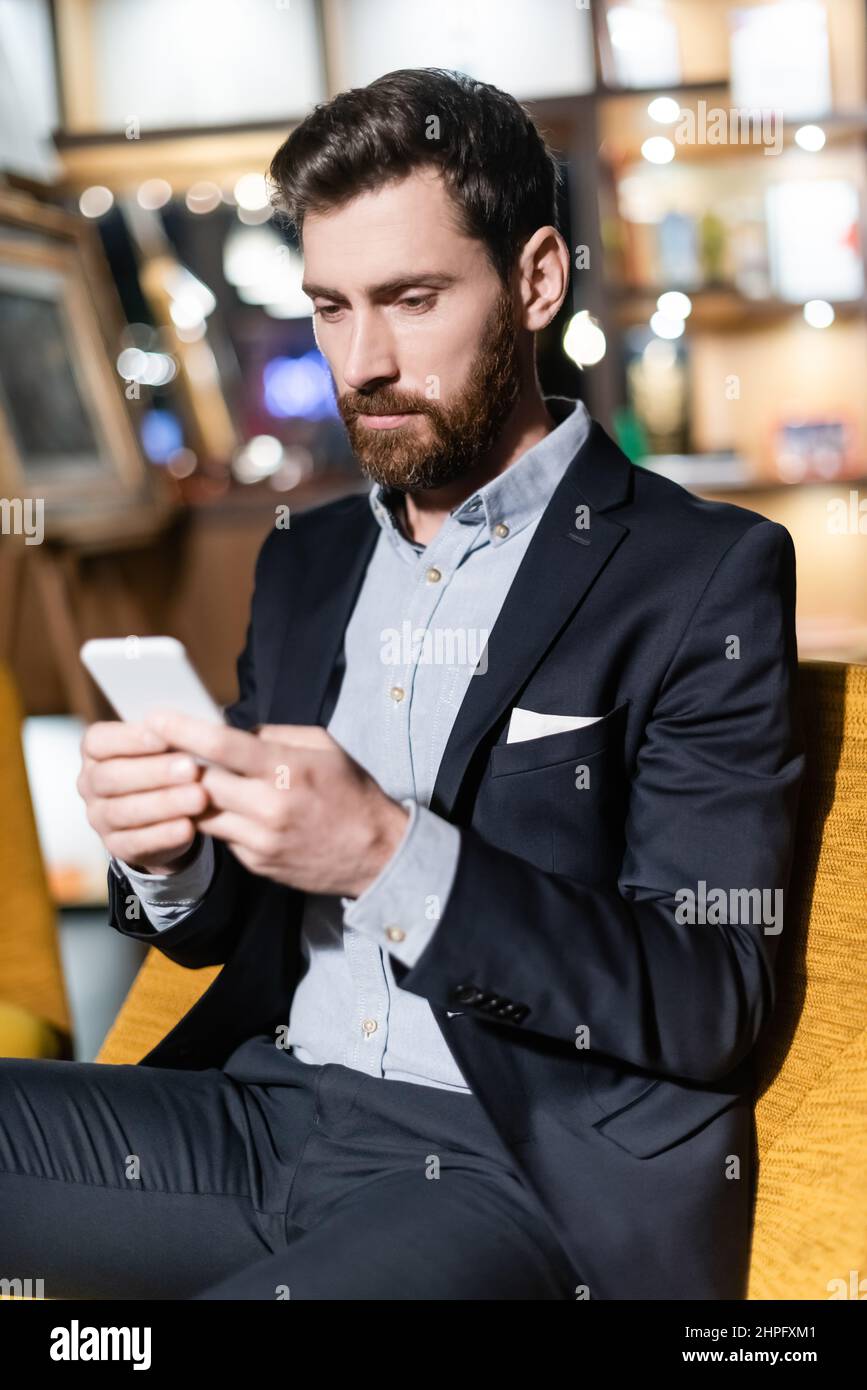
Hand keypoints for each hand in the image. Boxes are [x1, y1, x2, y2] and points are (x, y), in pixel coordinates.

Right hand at [77, 721, 209, 873]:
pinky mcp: (115, 846)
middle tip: (191, 767)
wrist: (167, 814)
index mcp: (96, 750)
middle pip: (111, 776)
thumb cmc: (167, 765)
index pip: (99, 740)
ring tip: (200, 797)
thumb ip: (172, 736)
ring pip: (123, 811)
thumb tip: (196, 725)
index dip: (130, 738)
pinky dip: (163, 835)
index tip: (166, 736)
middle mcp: (90, 783)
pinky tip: (189, 827)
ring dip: (164, 804)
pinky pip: (135, 842)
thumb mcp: (167, 747)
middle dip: (154, 772)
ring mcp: (98, 817)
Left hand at [141, 712, 409, 896]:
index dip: (182, 730)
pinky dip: (215, 819)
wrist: (375, 853)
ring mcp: (260, 840)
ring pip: (201, 813)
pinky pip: (222, 836)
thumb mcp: (322, 746)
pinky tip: (218, 806)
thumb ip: (274, 735)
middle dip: (173, 763)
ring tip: (176, 777)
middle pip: (199, 781)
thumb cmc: (350, 791)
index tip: (154, 717)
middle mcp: (270, 807)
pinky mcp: (256, 863)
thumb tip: (232, 732)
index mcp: (287, 769)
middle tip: (153, 747)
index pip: (222, 746)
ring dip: (187, 795)